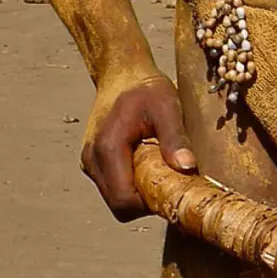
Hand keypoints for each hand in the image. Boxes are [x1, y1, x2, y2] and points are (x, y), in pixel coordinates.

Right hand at [81, 74, 195, 220]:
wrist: (121, 72)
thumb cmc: (145, 87)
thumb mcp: (167, 106)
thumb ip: (175, 137)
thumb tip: (187, 167)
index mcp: (107, 148)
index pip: (123, 200)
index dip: (149, 205)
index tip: (173, 191)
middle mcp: (92, 159)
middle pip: (118, 204)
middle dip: (145, 201)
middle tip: (170, 182)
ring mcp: (89, 162)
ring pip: (114, 197)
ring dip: (137, 192)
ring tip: (158, 168)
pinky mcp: (92, 161)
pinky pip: (112, 185)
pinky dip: (130, 183)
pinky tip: (146, 163)